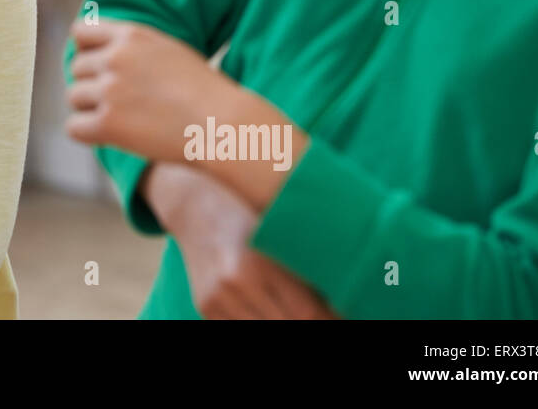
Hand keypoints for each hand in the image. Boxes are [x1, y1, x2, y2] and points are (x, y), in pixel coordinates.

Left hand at [66, 19, 225, 161]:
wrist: (223, 123)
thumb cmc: (203, 91)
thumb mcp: (168, 50)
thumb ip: (133, 48)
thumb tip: (99, 55)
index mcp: (131, 35)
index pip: (80, 32)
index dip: (87, 51)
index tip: (101, 69)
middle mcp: (116, 58)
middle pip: (77, 68)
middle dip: (93, 84)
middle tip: (122, 102)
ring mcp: (110, 90)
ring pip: (74, 97)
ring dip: (92, 109)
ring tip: (125, 118)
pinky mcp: (108, 124)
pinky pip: (74, 127)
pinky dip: (89, 134)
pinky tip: (112, 136)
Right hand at [142, 162, 337, 318]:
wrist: (193, 208)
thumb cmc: (247, 216)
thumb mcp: (277, 236)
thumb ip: (302, 270)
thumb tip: (339, 304)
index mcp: (260, 261)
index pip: (307, 312)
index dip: (329, 319)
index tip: (344, 314)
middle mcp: (236, 282)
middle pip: (288, 324)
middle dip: (312, 321)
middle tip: (327, 314)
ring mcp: (216, 298)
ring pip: (264, 330)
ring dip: (286, 322)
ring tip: (299, 310)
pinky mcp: (204, 307)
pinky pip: (240, 328)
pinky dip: (260, 323)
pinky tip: (272, 311)